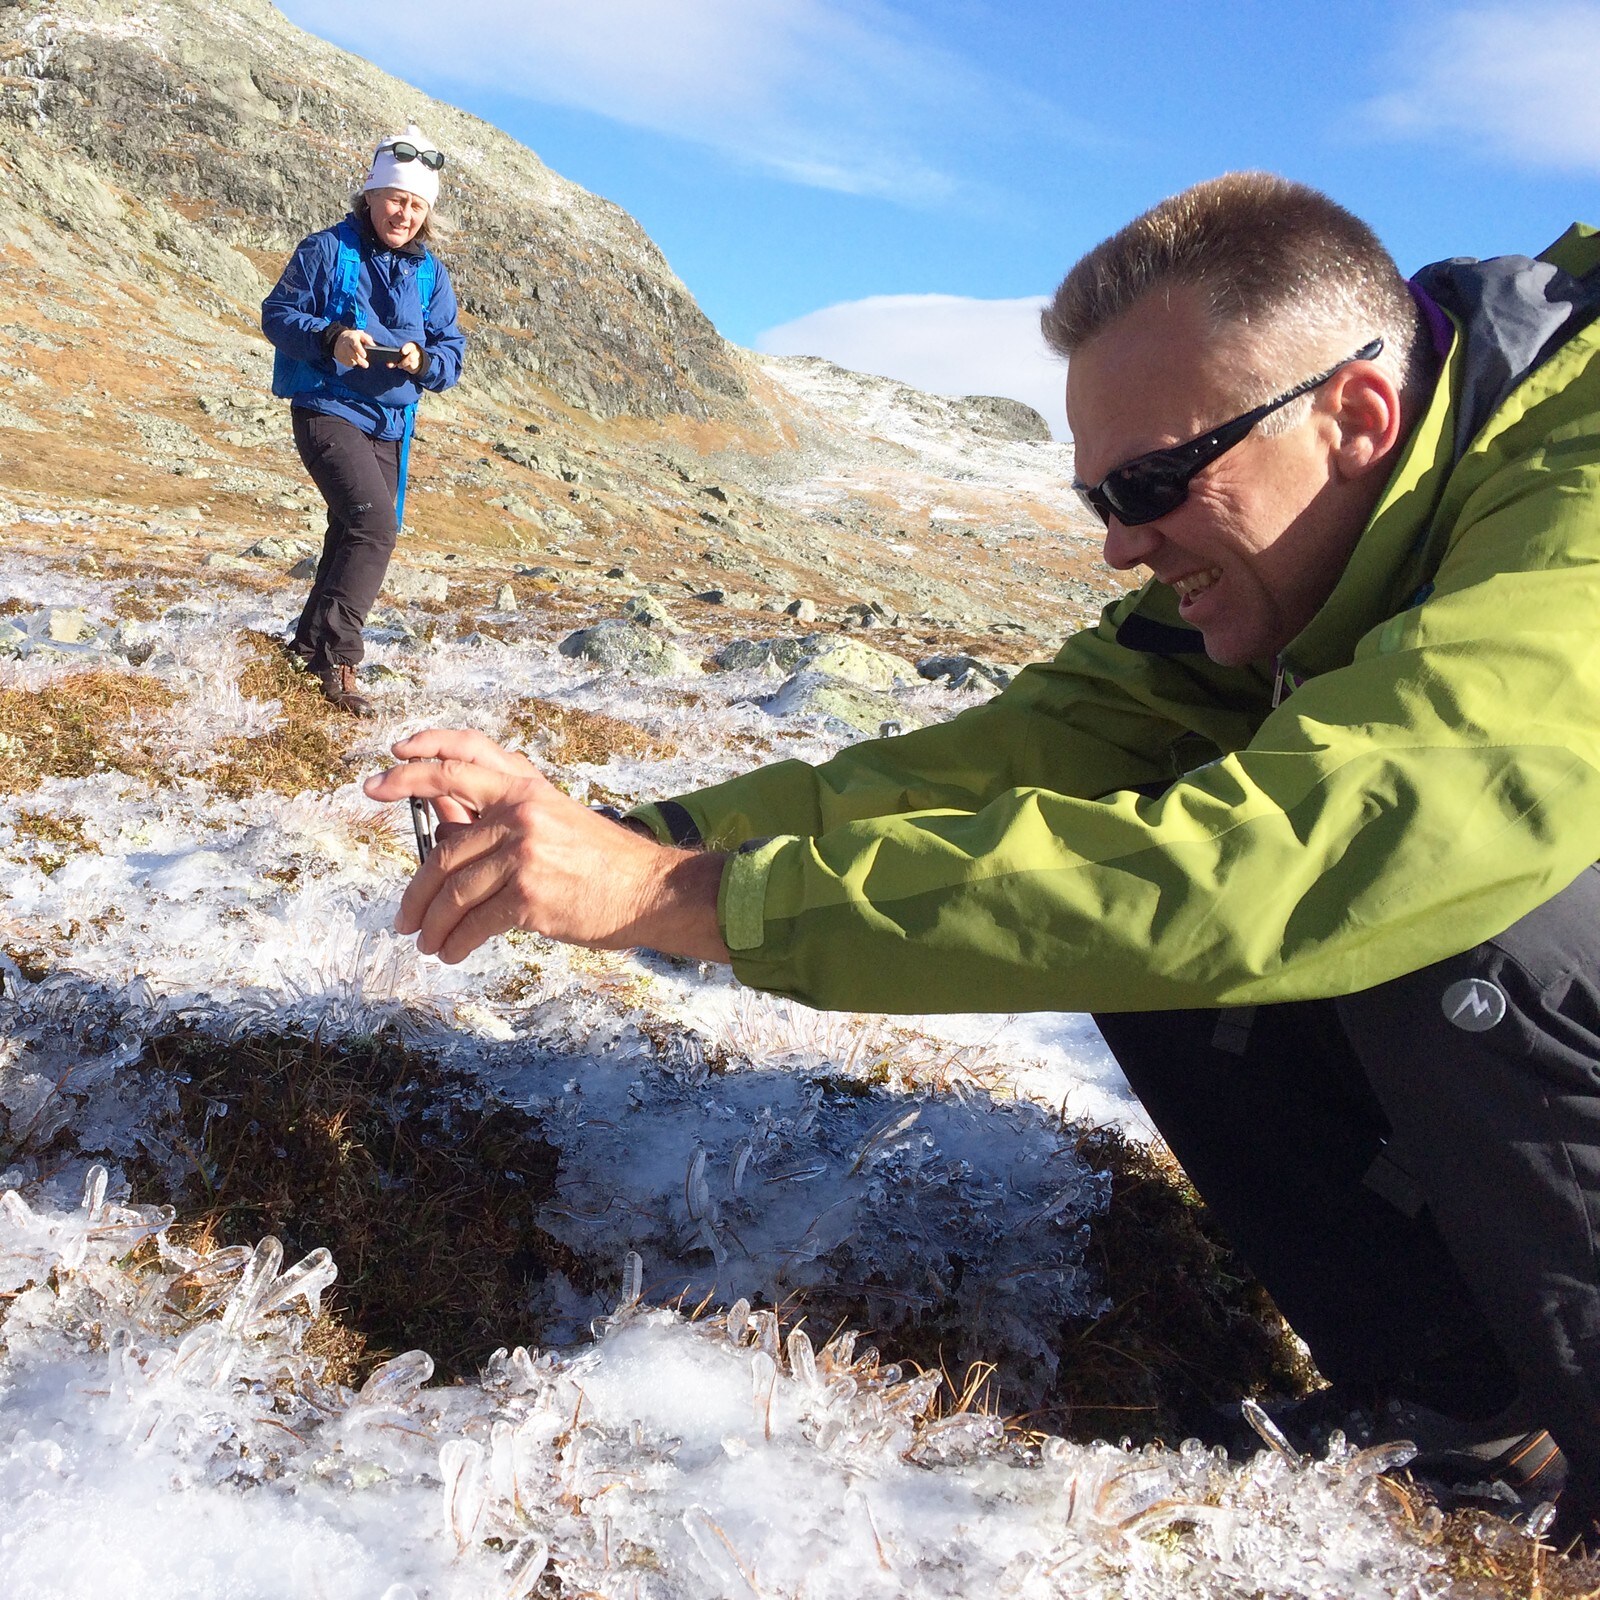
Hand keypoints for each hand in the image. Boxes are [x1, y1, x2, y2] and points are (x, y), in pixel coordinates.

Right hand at [333, 327, 372, 367]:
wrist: (340, 337)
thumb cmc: (355, 337)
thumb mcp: (362, 335)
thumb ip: (368, 340)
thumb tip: (374, 346)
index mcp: (351, 338)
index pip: (355, 344)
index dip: (359, 350)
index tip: (365, 356)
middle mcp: (344, 344)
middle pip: (351, 353)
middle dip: (359, 360)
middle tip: (366, 365)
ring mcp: (340, 351)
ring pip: (349, 360)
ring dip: (356, 363)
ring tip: (362, 362)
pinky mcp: (338, 357)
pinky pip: (347, 363)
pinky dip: (352, 363)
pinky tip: (355, 361)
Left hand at [362, 729, 729, 964]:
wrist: (649, 890)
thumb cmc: (601, 860)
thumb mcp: (551, 820)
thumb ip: (496, 817)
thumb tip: (437, 816)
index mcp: (525, 788)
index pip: (463, 757)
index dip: (419, 756)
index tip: (384, 768)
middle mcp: (520, 813)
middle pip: (442, 850)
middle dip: (416, 891)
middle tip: (402, 917)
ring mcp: (523, 853)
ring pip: (453, 892)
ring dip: (433, 925)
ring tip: (428, 944)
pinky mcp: (529, 895)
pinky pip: (474, 922)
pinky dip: (456, 942)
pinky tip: (452, 953)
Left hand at [396, 342, 423, 373]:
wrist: (417, 358)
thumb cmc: (406, 354)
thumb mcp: (400, 354)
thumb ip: (394, 358)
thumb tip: (389, 364)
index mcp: (412, 346)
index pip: (410, 346)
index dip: (406, 349)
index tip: (403, 352)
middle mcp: (417, 352)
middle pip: (411, 358)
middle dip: (404, 363)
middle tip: (399, 365)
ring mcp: (419, 359)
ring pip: (412, 365)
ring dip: (406, 367)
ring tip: (403, 366)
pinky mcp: (420, 366)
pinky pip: (414, 370)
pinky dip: (409, 370)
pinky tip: (407, 367)